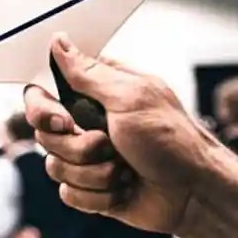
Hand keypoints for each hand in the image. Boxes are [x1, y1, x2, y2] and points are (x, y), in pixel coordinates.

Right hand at [25, 34, 221, 234]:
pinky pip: (69, 194)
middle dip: (76, 147)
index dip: (43, 111)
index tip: (63, 121)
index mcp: (95, 94)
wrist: (194, 194)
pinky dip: (98, 196)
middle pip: (44, 134)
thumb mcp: (129, 98)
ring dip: (93, 173)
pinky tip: (123, 190)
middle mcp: (88, 123)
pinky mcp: (92, 188)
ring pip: (55, 167)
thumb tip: (59, 41)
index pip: (42, 93)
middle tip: (106, 145)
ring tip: (123, 170)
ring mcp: (89, 158)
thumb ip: (87, 73)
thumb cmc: (171, 140)